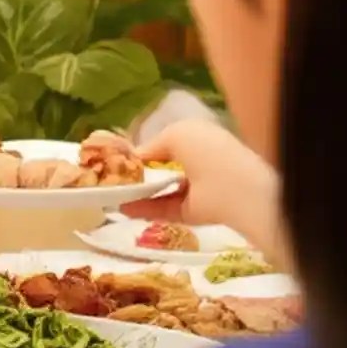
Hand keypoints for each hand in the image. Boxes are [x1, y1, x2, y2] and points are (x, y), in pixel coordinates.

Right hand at [119, 119, 279, 233]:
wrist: (234, 188)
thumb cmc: (206, 150)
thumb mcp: (175, 136)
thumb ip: (151, 147)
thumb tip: (136, 158)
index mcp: (197, 140)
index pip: (163, 146)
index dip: (141, 152)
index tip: (117, 159)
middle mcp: (196, 164)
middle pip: (159, 170)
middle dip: (137, 174)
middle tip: (112, 178)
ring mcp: (193, 190)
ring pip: (158, 191)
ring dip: (136, 193)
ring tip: (112, 195)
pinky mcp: (190, 212)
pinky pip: (162, 208)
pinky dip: (143, 208)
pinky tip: (123, 208)